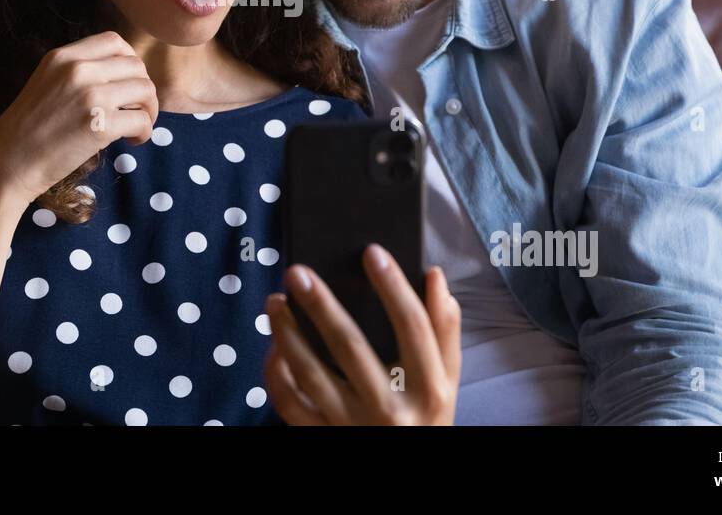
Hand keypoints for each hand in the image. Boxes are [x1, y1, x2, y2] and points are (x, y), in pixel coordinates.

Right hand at [0, 31, 157, 204]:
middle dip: (143, 88)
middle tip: (136, 109)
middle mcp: (78, 70)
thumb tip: (121, 76)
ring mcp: (91, 96)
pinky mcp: (101, 125)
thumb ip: (78, 72)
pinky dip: (144, 132)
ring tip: (135, 127)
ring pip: (146, 90)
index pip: (114, 41)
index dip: (130, 61)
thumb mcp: (46, 82)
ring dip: (149, 110)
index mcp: (63, 56)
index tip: (127, 82)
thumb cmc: (27, 129)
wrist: (7, 163)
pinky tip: (131, 141)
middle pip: (136, 66)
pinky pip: (142, 121)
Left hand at [263, 244, 461, 424]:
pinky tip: (274, 346)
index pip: (412, 327)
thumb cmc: (423, 418)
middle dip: (321, 305)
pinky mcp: (323, 438)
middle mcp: (391, 410)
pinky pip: (290, 404)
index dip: (393, 286)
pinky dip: (276, 373)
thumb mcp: (447, 382)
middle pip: (351, 347)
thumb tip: (435, 275)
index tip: (372, 252)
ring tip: (274, 302)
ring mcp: (353, 426)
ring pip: (311, 374)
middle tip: (298, 272)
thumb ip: (443, 331)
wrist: (404, 469)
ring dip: (287, 334)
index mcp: (429, 389)